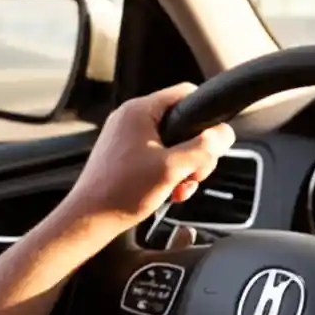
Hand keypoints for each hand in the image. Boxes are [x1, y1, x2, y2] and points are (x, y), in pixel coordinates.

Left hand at [63, 83, 235, 232]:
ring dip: (184, 167)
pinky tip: (168, 192)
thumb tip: (225, 134)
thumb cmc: (122, 192)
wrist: (89, 220)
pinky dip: (168, 173)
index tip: (212, 142)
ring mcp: (126, 137)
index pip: (186, 94)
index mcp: (140, 111)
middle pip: (183, 123)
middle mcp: (131, 118)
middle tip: (193, 174)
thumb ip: (203, 148)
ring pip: (173, 143)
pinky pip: (158, 156)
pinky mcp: (124, 155)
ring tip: (178, 188)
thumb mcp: (173, 168)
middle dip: (195, 152)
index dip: (205, 116)